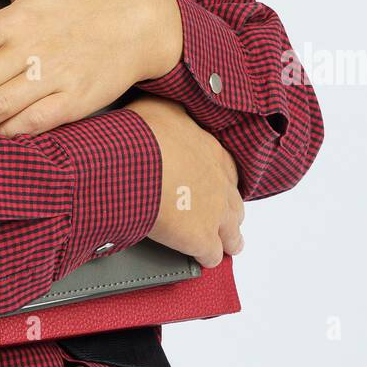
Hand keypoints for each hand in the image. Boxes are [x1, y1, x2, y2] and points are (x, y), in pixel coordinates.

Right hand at [125, 95, 243, 266]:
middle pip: (235, 203)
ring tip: (227, 245)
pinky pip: (212, 254)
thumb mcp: (159, 108)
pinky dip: (208, 258)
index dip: (221, 182)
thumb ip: (171, 111)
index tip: (214, 187)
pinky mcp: (202, 238)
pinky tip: (203, 261)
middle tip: (222, 217)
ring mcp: (216, 212)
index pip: (227, 171)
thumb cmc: (140, 134)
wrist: (131, 162)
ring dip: (228, 238)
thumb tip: (168, 106)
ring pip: (233, 232)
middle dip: (229, 211)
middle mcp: (221, 182)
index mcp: (213, 152)